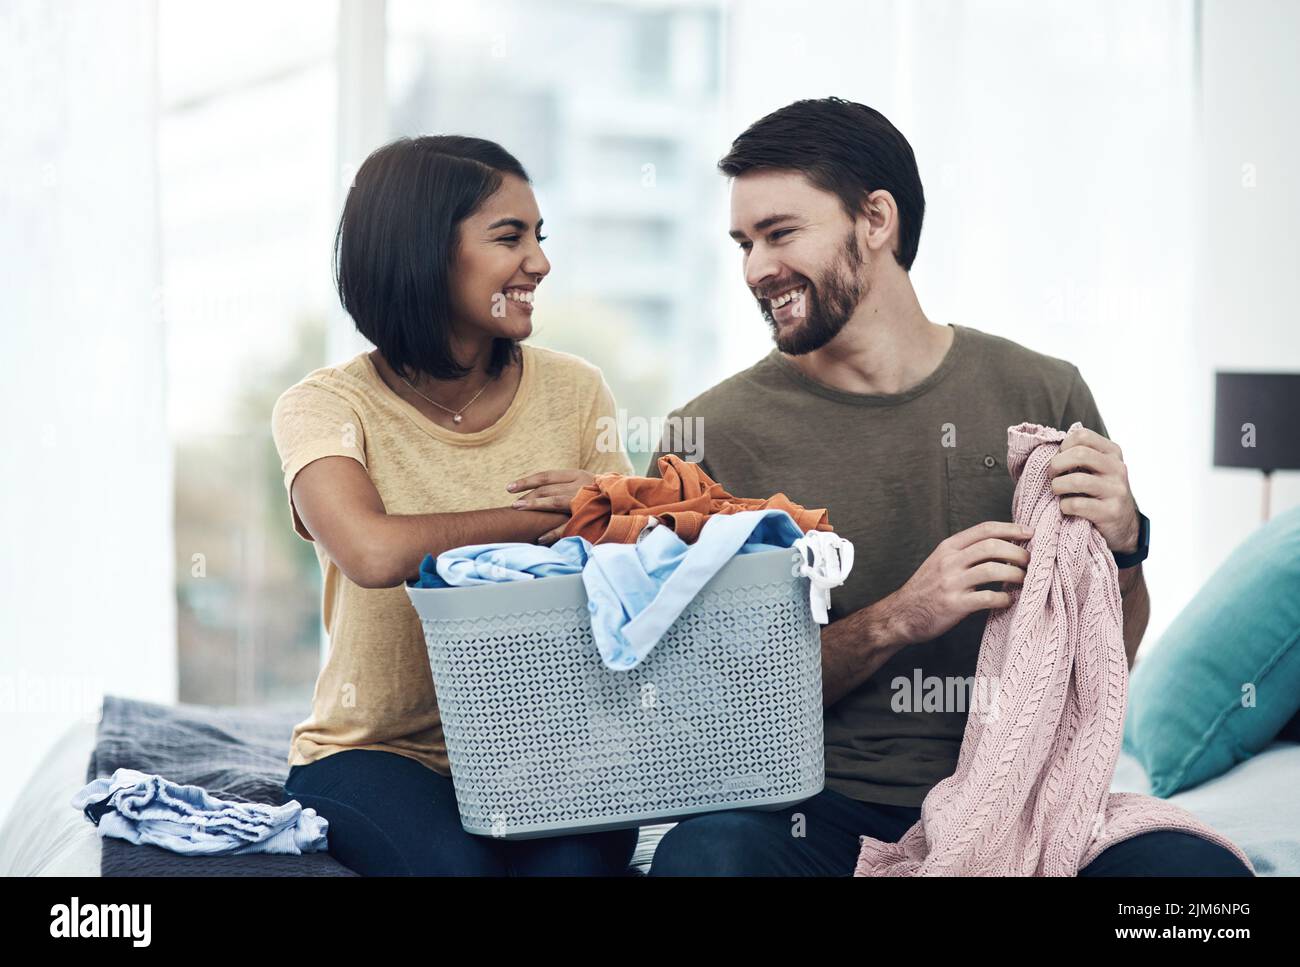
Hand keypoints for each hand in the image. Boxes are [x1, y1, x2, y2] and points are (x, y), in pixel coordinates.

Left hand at [505, 469, 595, 544]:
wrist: (631, 502)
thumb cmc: (604, 494)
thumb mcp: (587, 483)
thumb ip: (568, 485)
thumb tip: (542, 491)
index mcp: (577, 475)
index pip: (547, 476)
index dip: (527, 481)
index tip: (509, 487)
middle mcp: (580, 484)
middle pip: (547, 489)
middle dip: (528, 496)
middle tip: (513, 504)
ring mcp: (584, 500)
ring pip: (553, 502)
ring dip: (534, 506)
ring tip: (517, 510)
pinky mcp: (589, 516)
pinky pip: (566, 525)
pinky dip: (552, 532)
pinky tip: (539, 537)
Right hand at [886, 521, 1032, 646]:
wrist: (901, 614)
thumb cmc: (927, 589)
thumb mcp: (941, 561)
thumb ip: (966, 553)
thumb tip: (1003, 546)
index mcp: (948, 547)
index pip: (985, 529)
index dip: (1011, 529)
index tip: (1030, 533)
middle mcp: (949, 561)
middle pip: (992, 546)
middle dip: (1018, 552)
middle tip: (1030, 561)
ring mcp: (951, 583)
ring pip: (992, 570)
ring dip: (1015, 574)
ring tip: (1024, 580)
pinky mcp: (954, 605)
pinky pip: (987, 598)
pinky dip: (1004, 598)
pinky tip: (1009, 601)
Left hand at [1047, 426, 1139, 553]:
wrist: (1124, 524)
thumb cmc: (1101, 492)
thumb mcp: (1097, 468)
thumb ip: (1080, 455)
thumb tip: (1050, 447)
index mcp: (1112, 452)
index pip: (1083, 436)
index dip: (1063, 446)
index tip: (1059, 459)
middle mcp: (1117, 468)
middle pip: (1080, 454)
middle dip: (1056, 464)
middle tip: (1052, 475)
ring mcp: (1116, 490)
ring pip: (1077, 480)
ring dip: (1058, 486)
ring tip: (1057, 491)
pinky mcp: (1111, 512)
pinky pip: (1077, 504)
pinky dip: (1064, 506)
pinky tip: (1066, 507)